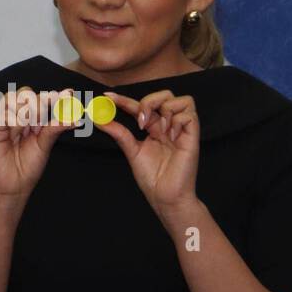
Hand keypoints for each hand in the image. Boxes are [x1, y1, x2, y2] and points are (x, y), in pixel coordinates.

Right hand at [0, 87, 76, 201]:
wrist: (14, 186)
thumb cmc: (27, 166)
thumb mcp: (45, 145)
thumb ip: (55, 127)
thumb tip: (75, 118)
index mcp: (30, 118)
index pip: (39, 97)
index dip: (53, 96)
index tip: (67, 94)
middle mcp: (16, 116)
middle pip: (25, 93)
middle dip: (39, 102)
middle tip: (44, 117)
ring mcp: (3, 120)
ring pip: (11, 99)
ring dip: (25, 110)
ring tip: (30, 126)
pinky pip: (1, 115)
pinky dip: (13, 119)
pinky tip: (18, 130)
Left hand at [95, 90, 199, 217]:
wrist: (165, 197)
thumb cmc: (152, 177)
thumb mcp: (131, 151)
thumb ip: (119, 133)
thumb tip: (99, 119)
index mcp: (154, 128)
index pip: (140, 106)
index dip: (124, 99)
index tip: (107, 96)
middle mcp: (168, 126)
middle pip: (166, 94)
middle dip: (150, 101)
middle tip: (140, 121)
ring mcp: (181, 131)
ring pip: (182, 100)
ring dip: (166, 110)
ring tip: (159, 130)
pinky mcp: (192, 139)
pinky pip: (190, 116)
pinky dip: (177, 120)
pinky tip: (170, 136)